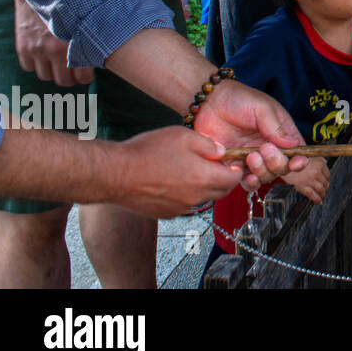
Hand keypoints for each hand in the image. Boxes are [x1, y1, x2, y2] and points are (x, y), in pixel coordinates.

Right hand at [13, 0, 91, 85]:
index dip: (87, 76)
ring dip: (53, 71)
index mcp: (75, 43)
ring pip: (45, 76)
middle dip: (71, 77)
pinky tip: (44, 54)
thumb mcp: (88, 18)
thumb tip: (112, 53)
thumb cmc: (72, 1)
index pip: (83, 77)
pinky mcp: (23, 46)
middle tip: (76, 70)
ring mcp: (36, 49)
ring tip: (60, 61)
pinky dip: (36, 64)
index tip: (89, 72)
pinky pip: (28, 67)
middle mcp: (54, 50)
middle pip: (63, 81)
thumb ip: (95, 37)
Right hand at [111, 127, 244, 217]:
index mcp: (204, 178)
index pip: (234, 179)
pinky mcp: (166, 214)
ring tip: (191, 170)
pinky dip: (187, 194)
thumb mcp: (184, 136)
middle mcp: (196, 198)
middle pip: (221, 192)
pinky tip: (174, 180)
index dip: (236, 169)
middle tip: (216, 166)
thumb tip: (221, 152)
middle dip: (224, 179)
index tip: (232, 162)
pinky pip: (185, 204)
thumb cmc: (147, 152)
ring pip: (204, 199)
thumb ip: (209, 145)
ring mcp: (180, 208)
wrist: (114, 174)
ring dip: (205, 187)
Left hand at [191, 80, 307, 190]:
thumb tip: (293, 144)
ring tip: (251, 157)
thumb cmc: (237, 98)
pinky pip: (245, 180)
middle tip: (265, 149)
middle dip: (277, 163)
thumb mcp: (262, 107)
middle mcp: (268, 147)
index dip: (299, 160)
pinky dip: (249, 182)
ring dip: (262, 172)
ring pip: (265, 176)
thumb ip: (276, 126)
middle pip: (282, 167)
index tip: (297, 162)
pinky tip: (246, 175)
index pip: (296, 151)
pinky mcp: (234, 164)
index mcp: (280, 132)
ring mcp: (251, 157)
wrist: (208, 102)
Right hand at [282, 157, 329, 203]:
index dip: (327, 180)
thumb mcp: (310, 156)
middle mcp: (317, 172)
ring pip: (320, 189)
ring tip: (322, 197)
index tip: (326, 183)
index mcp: (320, 164)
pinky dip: (317, 199)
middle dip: (326, 188)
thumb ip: (319, 160)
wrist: (284, 163)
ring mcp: (310, 179)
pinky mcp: (302, 186)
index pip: (327, 175)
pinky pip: (312, 194)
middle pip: (325, 183)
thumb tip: (325, 164)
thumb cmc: (296, 159)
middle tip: (325, 191)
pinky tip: (319, 202)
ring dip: (323, 195)